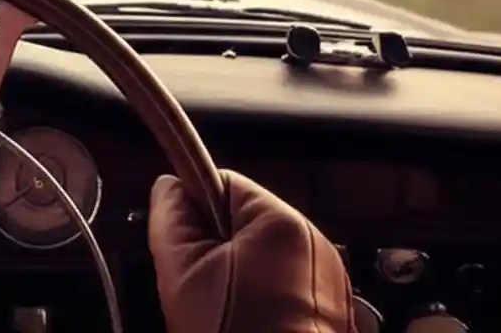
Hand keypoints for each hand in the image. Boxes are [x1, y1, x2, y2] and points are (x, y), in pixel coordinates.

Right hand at [148, 170, 356, 332]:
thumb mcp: (183, 271)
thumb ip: (171, 218)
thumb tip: (169, 187)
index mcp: (281, 222)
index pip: (222, 183)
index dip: (193, 209)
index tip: (182, 245)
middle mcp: (314, 241)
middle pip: (244, 222)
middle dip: (215, 247)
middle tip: (198, 285)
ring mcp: (328, 278)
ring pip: (263, 257)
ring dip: (238, 275)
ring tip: (224, 311)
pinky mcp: (331, 310)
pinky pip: (285, 286)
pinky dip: (263, 299)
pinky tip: (248, 324)